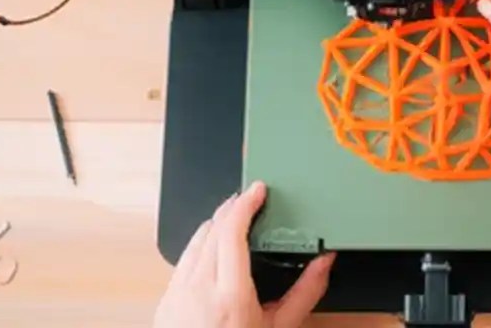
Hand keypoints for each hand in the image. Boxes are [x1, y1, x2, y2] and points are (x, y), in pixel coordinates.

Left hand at [154, 181, 334, 327]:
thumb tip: (324, 262)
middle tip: (251, 200)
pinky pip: (183, 259)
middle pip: (212, 229)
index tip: (257, 191)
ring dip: (215, 224)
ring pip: (194, 240)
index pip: (232, 231)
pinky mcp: (165, 300)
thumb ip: (305, 292)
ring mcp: (177, 293)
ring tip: (234, 220)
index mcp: (230, 295)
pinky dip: (201, 245)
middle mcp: (198, 289)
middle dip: (232, 208)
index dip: (245, 203)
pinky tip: (214, 249)